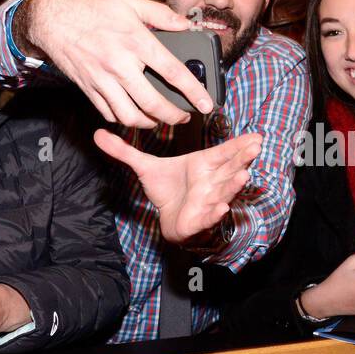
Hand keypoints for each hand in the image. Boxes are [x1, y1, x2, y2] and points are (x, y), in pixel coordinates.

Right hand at [19, 0, 210, 127]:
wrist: (51, 17)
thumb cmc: (91, 7)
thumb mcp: (129, 1)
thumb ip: (161, 14)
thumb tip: (185, 25)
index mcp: (135, 42)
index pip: (172, 72)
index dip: (193, 91)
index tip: (206, 104)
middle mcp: (119, 65)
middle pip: (153, 103)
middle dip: (174, 117)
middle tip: (183, 117)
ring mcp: (102, 80)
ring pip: (130, 116)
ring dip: (149, 123)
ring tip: (160, 119)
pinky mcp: (88, 88)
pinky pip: (109, 113)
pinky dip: (124, 119)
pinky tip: (134, 114)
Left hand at [93, 129, 262, 243]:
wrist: (167, 219)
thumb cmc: (166, 191)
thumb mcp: (144, 167)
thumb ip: (124, 151)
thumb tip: (98, 134)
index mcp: (203, 165)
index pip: (224, 152)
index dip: (239, 145)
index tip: (255, 136)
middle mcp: (211, 181)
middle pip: (230, 168)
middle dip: (243, 160)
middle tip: (256, 148)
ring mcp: (209, 200)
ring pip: (224, 191)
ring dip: (234, 185)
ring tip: (244, 177)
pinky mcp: (201, 219)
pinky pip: (210, 215)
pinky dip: (215, 212)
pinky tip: (221, 208)